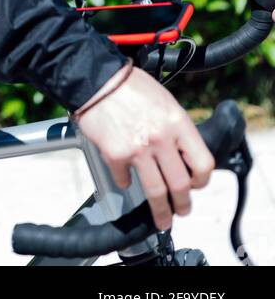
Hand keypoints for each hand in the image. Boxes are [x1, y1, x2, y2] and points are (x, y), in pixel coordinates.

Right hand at [73, 66, 213, 231]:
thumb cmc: (130, 86)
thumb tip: (183, 156)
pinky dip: (125, 183)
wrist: (96, 79)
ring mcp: (138, 149)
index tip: (196, 185)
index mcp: (178, 122)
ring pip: (156, 192)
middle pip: (181, 185)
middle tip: (181, 211)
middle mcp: (161, 138)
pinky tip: (126, 180)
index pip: (203, 163)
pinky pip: (125, 180)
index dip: (202, 180)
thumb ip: (176, 129)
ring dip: (161, 211)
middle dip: (183, 205)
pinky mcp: (116, 155)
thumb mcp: (165, 101)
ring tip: (161, 219)